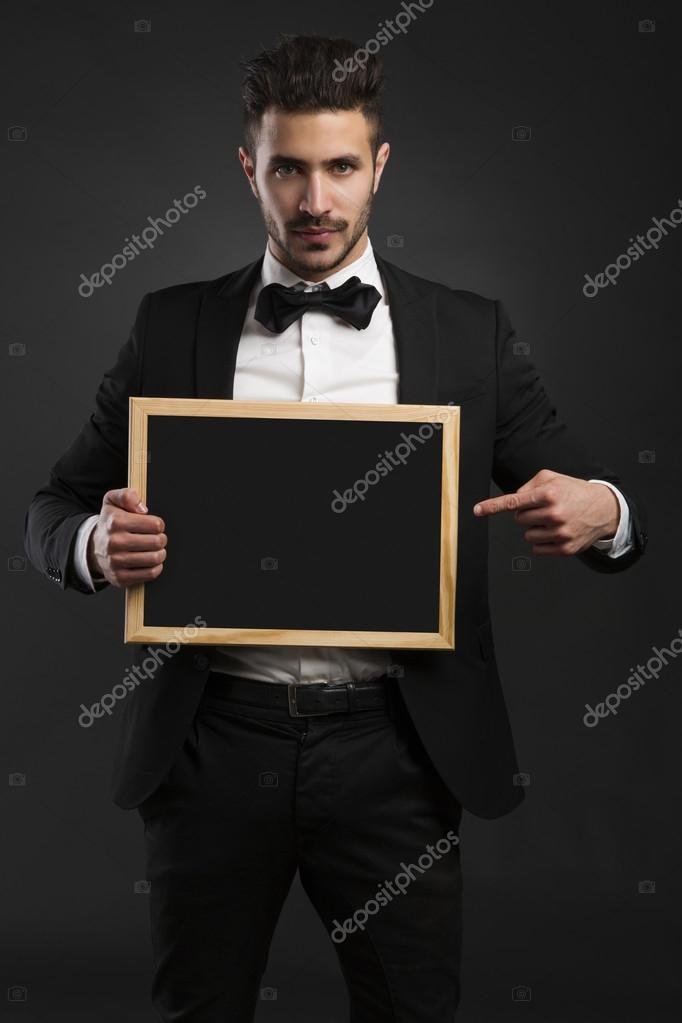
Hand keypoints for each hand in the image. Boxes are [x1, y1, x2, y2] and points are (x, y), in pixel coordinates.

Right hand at [87, 487, 166, 587]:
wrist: (94, 548)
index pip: (154, 524)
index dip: (158, 524)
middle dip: (161, 539)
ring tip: (155, 549)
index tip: (154, 526)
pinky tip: (151, 561)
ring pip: (155, 558)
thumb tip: (142, 508)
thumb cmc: (110, 523)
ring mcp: (116, 562)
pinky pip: (150, 574)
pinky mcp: (120, 577)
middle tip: (157, 538)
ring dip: (160, 553)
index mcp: (115, 522)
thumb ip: (127, 495)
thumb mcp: (112, 501)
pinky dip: (156, 568)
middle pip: (157, 541)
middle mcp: (114, 542)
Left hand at [472, 469, 619, 555]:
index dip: (493, 506)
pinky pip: (537, 550)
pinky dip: (542, 543)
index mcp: (549, 494)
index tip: (477, 510)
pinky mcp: (565, 549)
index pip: (514, 501)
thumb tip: (514, 500)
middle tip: (543, 509)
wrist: (604, 508)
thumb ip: (529, 485)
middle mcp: (554, 513)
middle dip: (527, 514)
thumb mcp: (552, 478)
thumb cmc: (574, 491)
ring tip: (551, 521)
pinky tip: (555, 533)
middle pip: (519, 519)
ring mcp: (560, 533)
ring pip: (527, 536)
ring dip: (534, 529)